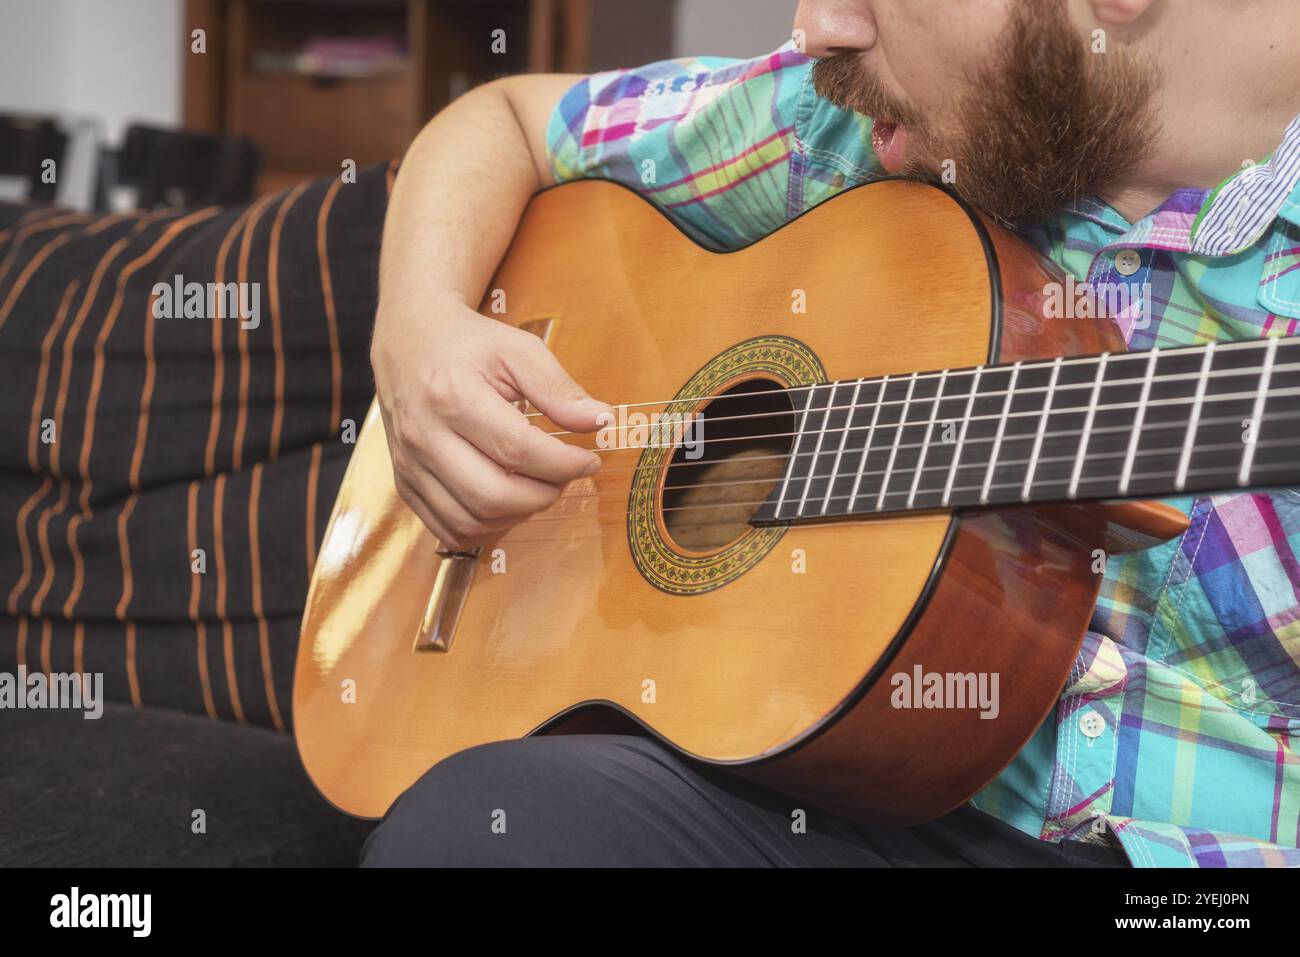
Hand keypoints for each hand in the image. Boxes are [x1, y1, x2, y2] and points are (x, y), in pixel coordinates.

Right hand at [371, 296, 609, 549]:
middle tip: (564, 476)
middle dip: (544, 495)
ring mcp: (410, 464)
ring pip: (471, 521)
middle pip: (493, 495)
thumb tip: (600, 421)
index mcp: (453, 395)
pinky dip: (486, 527)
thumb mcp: (518, 350)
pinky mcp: (404, 483)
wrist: (408, 342)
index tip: (589, 461)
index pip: (518, 451)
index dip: (564, 465)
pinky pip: (449, 529)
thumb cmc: (468, 345)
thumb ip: (558, 388)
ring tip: (538, 486)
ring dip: (518, 514)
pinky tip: (507, 501)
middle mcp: (424, 435)